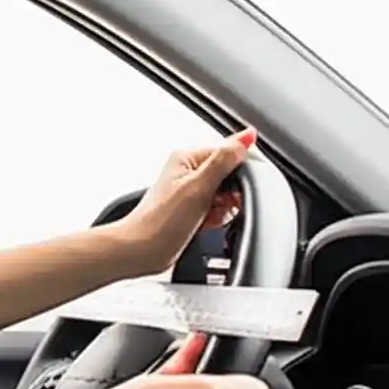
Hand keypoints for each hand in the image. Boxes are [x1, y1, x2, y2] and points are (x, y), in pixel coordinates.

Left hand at [112, 128, 255, 276]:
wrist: (142, 251)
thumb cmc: (160, 220)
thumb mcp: (198, 186)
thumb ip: (224, 161)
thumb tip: (246, 137)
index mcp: (187, 158)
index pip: (229, 154)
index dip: (237, 174)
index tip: (230, 190)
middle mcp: (188, 173)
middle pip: (229, 178)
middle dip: (229, 197)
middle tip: (213, 206)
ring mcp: (190, 194)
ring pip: (225, 198)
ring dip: (221, 211)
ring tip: (205, 218)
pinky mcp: (191, 212)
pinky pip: (217, 213)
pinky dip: (215, 221)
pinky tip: (203, 226)